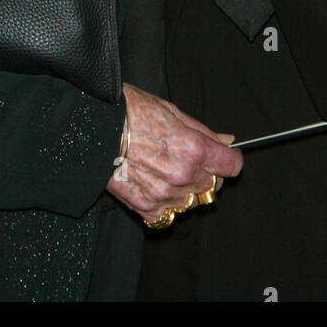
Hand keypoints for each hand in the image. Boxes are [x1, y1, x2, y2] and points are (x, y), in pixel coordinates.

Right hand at [105, 83, 242, 224]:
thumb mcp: (172, 111)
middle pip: (213, 185)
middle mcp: (183, 175)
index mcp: (193, 148)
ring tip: (166, 170)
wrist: (94, 126)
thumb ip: (203, 132)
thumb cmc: (131, 111)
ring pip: (193, 202)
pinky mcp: (146, 208)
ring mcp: (165, 195)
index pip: (231, 166)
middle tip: (187, 158)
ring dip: (186, 189)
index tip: (222, 155)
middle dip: (207, 173)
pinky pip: (169, 215)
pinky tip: (155, 184)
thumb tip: (227, 141)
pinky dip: (166, 203)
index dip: (228, 158)